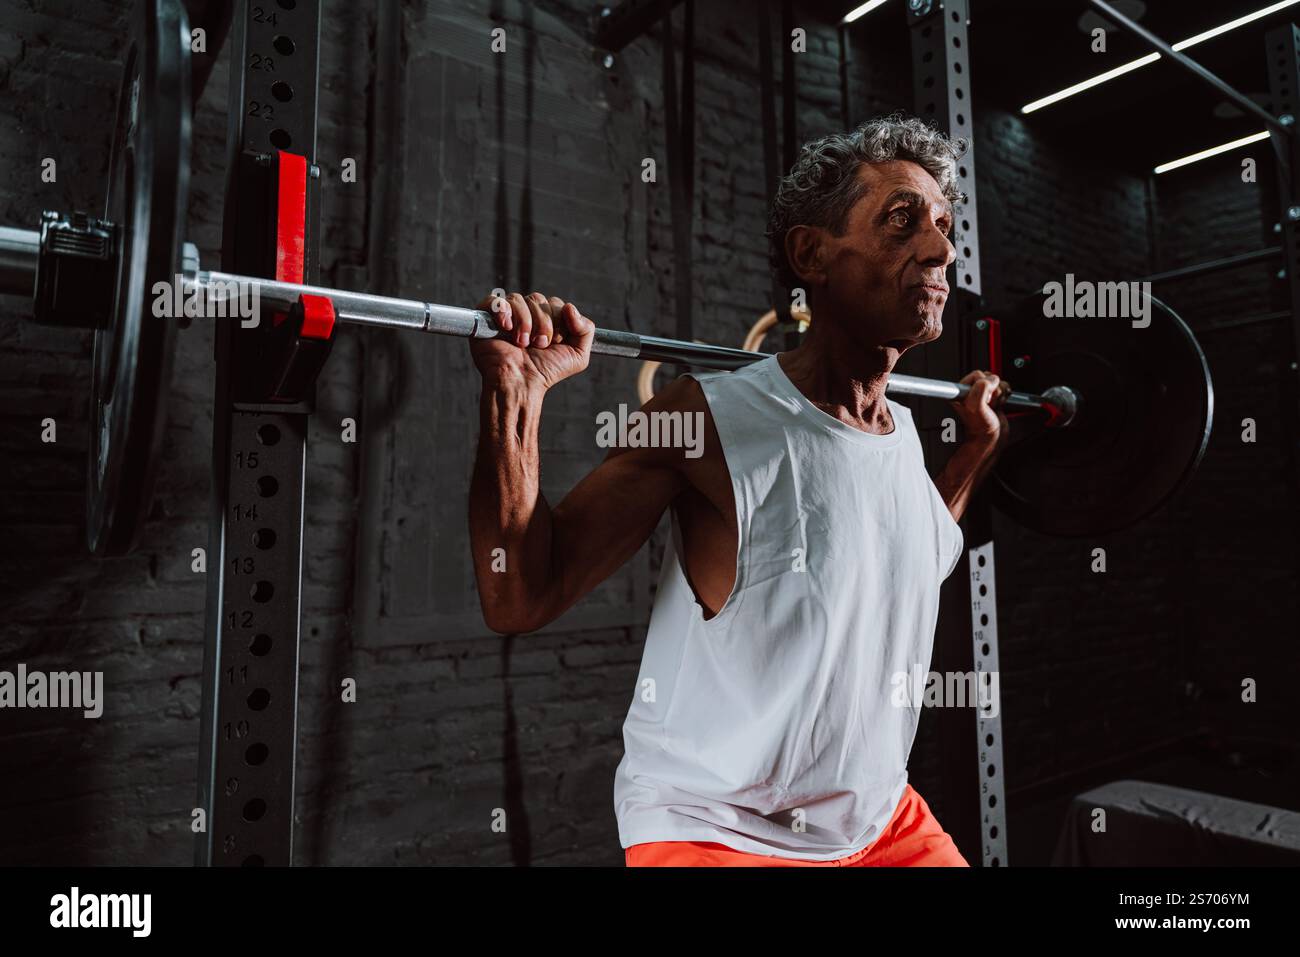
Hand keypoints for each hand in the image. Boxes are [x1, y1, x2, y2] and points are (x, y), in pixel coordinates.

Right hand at [469, 291, 595, 390]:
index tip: (552, 343)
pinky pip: (496, 300)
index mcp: (546, 321)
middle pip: (538, 298)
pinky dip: (503, 312)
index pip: (555, 303)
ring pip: (519, 299)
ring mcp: (507, 316)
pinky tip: (506, 329)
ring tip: (522, 344)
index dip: (557, 320)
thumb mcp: (578, 355)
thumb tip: (570, 306)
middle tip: (538, 345)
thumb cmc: (545, 373)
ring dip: (524, 323)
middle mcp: (527, 316)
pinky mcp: (487, 318)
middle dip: (542, 324)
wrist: (520, 384)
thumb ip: (586, 330)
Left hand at [951, 369, 1009, 451]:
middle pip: (988, 377)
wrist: (991, 439)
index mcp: (961, 391)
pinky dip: (1004, 396)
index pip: (977, 374)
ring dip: (999, 394)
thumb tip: (991, 380)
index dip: (984, 385)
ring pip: (997, 382)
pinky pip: (1003, 388)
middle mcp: (971, 391)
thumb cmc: (980, 428)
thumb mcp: (976, 407)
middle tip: (988, 403)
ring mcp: (983, 394)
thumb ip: (981, 389)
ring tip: (993, 406)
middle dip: (993, 390)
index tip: (983, 398)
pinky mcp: (993, 398)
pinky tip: (998, 405)